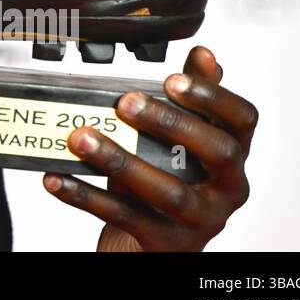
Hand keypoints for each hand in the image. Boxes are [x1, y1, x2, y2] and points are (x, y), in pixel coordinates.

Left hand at [41, 45, 256, 251]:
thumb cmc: (169, 182)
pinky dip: (85, 196)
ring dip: (119, 160)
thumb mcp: (183, 142)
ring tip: (80, 138)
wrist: (150, 244)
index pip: (243, 121)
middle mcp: (226, 190)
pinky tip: (56, 178)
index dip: (215, 97)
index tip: (173, 78)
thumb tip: (204, 54)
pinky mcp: (167, 245)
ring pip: (167, 191)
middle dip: (170, 123)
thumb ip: (193, 102)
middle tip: (125, 103)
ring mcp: (200, 221)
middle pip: (216, 153)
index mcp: (231, 157)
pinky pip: (123, 217)